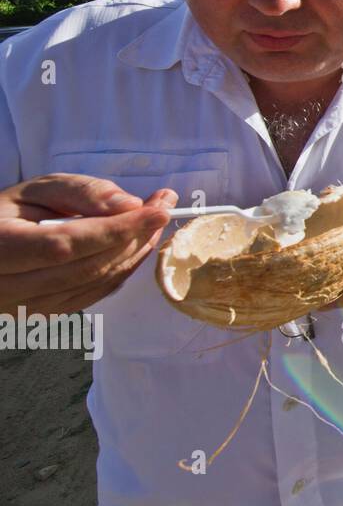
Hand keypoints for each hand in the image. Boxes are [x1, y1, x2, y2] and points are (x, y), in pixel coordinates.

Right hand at [0, 174, 176, 314]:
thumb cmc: (6, 215)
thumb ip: (80, 192)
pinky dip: (123, 269)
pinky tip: (136, 244)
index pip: (66, 244)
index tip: (157, 210)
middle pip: (87, 267)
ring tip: (154, 221)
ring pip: (96, 283)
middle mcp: (8, 288)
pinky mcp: (46, 314)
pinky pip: (95, 293)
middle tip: (164, 207)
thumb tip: (128, 205)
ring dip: (135, 252)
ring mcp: (27, 308)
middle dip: (134, 236)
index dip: (116, 230)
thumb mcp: (34, 190)